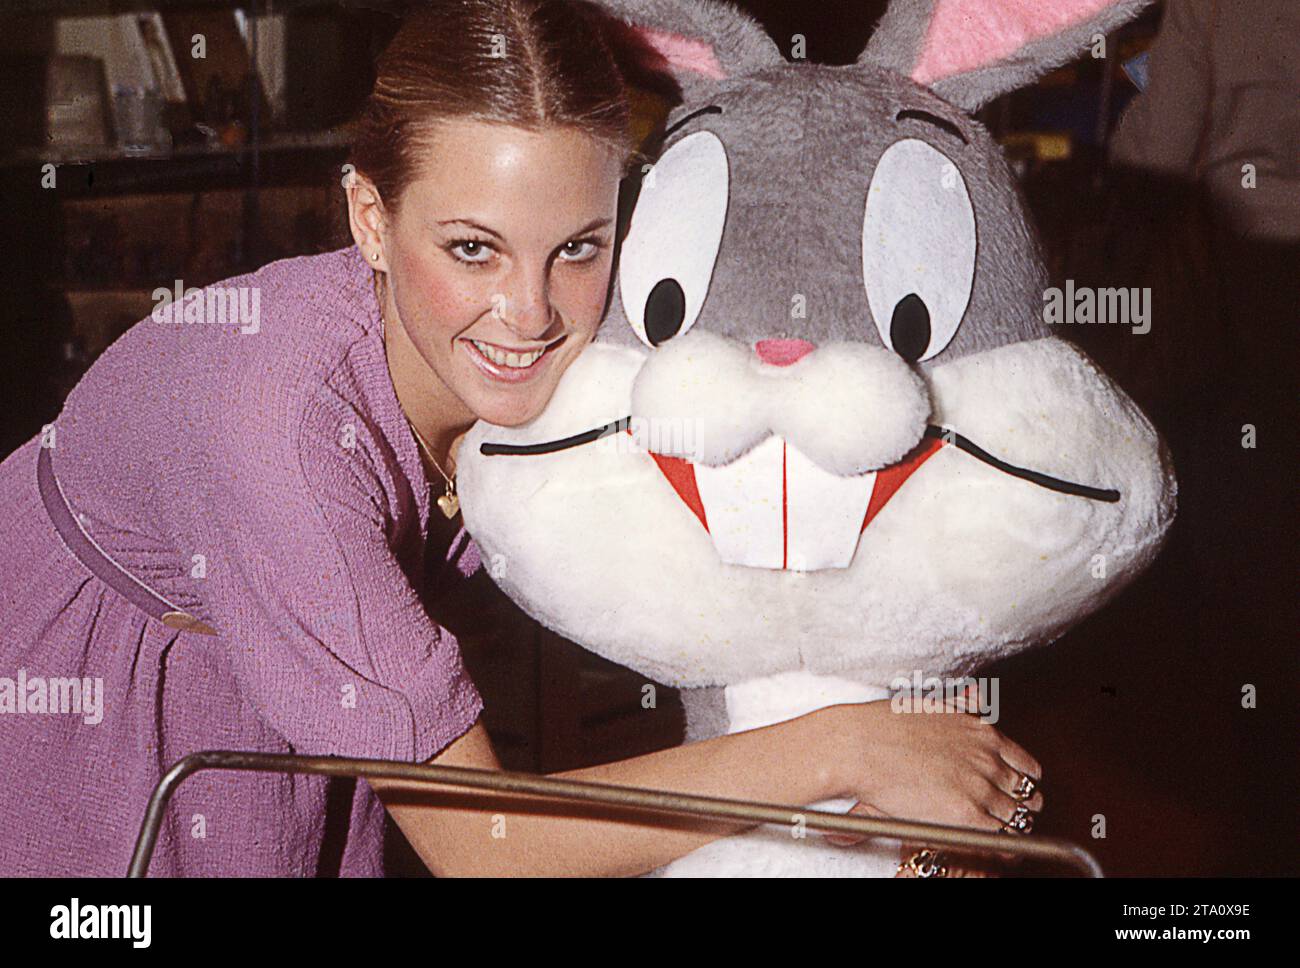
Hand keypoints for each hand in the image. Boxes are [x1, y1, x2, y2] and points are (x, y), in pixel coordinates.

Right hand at [822, 695, 1043, 836]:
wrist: (860, 745)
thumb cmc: (886, 725)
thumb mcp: (936, 704)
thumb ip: (963, 703)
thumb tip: (975, 696)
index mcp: (983, 734)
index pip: (1027, 767)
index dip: (1022, 784)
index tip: (1014, 793)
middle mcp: (988, 759)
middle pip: (1027, 794)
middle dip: (1019, 807)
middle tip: (1006, 817)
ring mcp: (980, 787)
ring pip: (1018, 817)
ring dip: (1010, 827)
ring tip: (998, 837)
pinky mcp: (967, 815)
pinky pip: (1002, 838)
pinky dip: (1002, 847)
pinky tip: (994, 852)